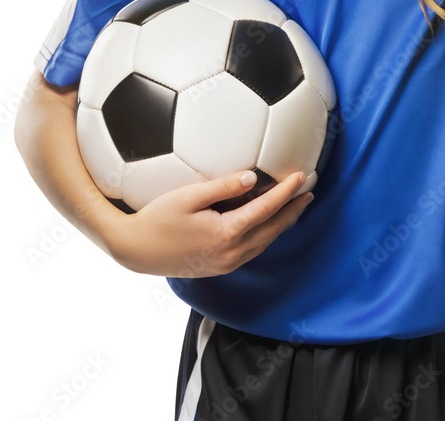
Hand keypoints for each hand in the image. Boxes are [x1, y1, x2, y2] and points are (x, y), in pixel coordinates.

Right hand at [109, 170, 313, 277]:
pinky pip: (253, 249)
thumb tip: (253, 178)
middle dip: (293, 209)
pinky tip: (269, 222)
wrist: (135, 251)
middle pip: (273, 229)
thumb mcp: (188, 197)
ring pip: (265, 241)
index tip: (300, 176)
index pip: (266, 210)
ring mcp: (226, 263)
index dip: (286, 192)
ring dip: (283, 222)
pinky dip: (267, 232)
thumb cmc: (158, 219)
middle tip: (309, 190)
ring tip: (296, 204)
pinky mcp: (220, 266)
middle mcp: (231, 253)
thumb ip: (223, 187)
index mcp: (225, 234)